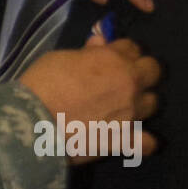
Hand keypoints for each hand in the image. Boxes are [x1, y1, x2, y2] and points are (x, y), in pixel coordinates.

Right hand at [17, 38, 160, 163]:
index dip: (122, 51)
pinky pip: (148, 142)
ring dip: (142, 101)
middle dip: (141, 71)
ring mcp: (130, 113)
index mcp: (113, 59)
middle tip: (123, 78)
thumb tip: (100, 45)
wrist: (34, 122)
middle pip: (154, 70)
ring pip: (154, 103)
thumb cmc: (43, 83)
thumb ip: (86, 52)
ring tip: (125, 107)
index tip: (112, 56)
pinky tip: (137, 139)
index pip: (132, 47)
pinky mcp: (125, 140)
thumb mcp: (60, 57)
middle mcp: (129, 84)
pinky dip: (144, 140)